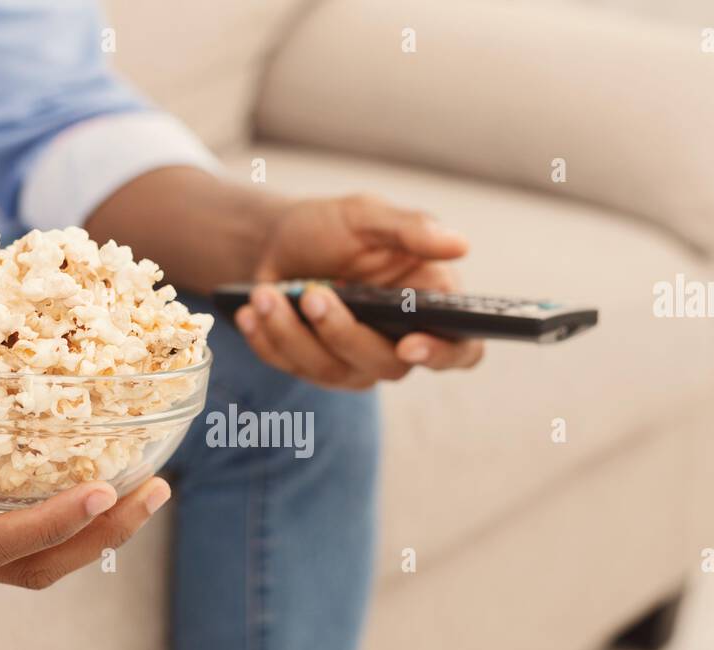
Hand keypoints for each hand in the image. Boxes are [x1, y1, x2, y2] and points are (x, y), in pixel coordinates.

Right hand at [0, 331, 168, 588]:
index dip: (44, 527)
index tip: (100, 491)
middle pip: (26, 565)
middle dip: (94, 537)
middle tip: (154, 491)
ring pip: (38, 556)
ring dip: (99, 531)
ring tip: (154, 486)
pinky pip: (35, 526)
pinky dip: (81, 509)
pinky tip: (119, 472)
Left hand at [239, 193, 484, 388]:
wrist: (273, 242)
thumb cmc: (331, 228)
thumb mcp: (367, 216)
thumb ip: (411, 229)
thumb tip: (460, 244)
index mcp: (429, 304)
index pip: (461, 349)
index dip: (443, 355)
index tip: (410, 343)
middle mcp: (398, 342)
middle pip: (387, 365)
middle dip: (343, 332)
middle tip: (310, 294)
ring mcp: (354, 362)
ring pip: (332, 370)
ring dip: (294, 333)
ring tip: (266, 294)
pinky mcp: (313, 369)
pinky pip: (292, 368)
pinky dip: (268, 338)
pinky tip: (252, 311)